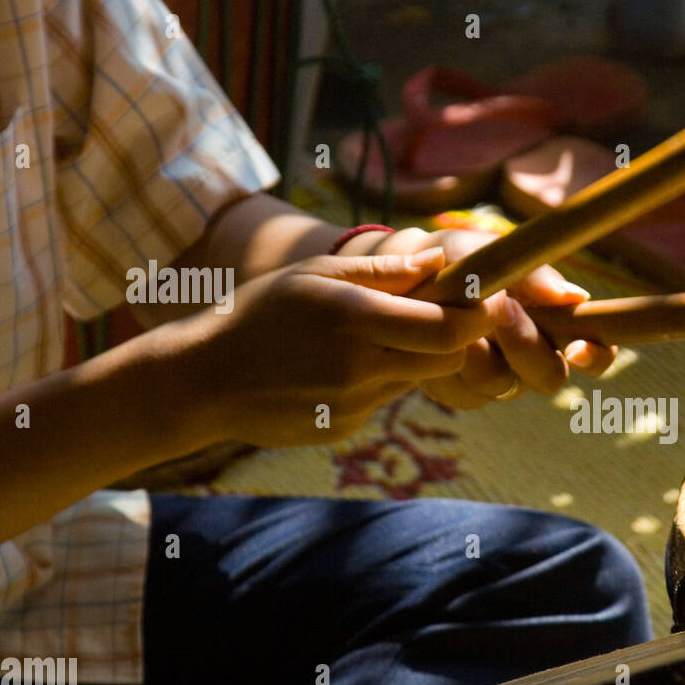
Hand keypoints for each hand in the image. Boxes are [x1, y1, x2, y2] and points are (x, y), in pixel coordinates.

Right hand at [173, 248, 492, 445]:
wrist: (201, 381)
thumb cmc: (258, 314)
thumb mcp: (314, 277)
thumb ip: (381, 272)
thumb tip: (440, 258)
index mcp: (354, 318)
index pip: (449, 327)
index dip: (476, 314)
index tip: (483, 299)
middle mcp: (360, 365)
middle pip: (447, 357)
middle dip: (457, 337)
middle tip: (445, 315)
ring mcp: (355, 402)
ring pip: (417, 377)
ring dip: (415, 356)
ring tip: (373, 336)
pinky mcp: (347, 427)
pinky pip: (384, 399)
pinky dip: (379, 380)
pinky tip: (336, 368)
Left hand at [343, 227, 617, 407]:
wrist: (386, 280)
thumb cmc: (444, 258)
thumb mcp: (477, 249)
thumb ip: (523, 268)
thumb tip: (573, 296)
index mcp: (550, 318)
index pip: (596, 350)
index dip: (597, 355)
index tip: (578, 347)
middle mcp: (532, 353)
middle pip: (549, 377)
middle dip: (522, 344)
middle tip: (498, 311)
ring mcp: (499, 377)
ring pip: (502, 386)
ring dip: (475, 350)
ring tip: (449, 316)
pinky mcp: (463, 393)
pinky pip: (466, 397)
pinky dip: (447, 369)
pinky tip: (431, 342)